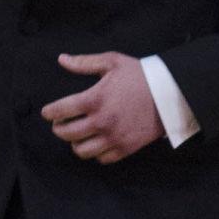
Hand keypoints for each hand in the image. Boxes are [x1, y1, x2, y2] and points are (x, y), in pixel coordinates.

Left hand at [41, 53, 162, 163]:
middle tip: (60, 123)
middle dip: (58, 128)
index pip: (61, 110)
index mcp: (95, 99)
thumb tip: (62, 59)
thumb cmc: (140, 75)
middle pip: (67, 134)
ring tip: (78, 135)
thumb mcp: (112, 62)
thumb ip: (84, 63)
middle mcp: (101, 122)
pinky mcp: (125, 148)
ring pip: (81, 151)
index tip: (47, 112)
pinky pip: (102, 158)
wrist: (170, 93)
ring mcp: (113, 137)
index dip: (49, 112)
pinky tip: (96, 142)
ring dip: (75, 143)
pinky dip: (95, 153)